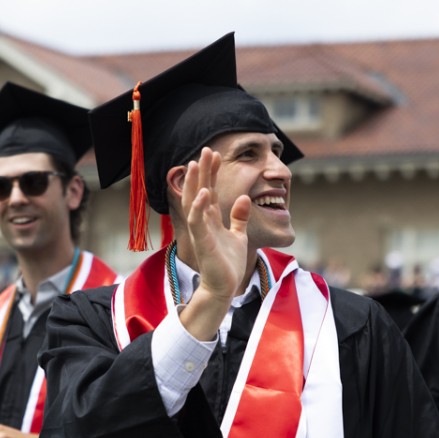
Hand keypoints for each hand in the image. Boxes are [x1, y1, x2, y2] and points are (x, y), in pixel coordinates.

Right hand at [176, 149, 251, 340]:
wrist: (224, 287)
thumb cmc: (228, 264)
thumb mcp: (238, 235)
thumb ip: (239, 218)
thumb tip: (244, 198)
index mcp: (211, 219)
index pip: (209, 190)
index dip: (212, 172)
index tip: (216, 154)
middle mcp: (203, 222)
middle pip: (200, 190)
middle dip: (203, 170)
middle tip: (206, 149)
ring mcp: (201, 231)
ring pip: (194, 202)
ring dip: (196, 182)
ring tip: (197, 163)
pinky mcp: (203, 242)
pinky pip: (198, 221)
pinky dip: (199, 207)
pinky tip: (203, 192)